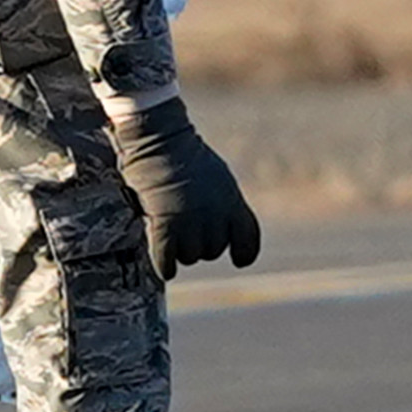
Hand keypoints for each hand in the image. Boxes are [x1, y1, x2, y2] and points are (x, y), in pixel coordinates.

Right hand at [116, 99, 262, 272]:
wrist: (162, 142)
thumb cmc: (187, 156)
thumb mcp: (218, 178)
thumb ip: (223, 204)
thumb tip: (224, 228)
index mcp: (233, 201)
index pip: (249, 237)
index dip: (245, 253)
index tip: (240, 261)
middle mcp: (216, 215)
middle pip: (214, 250)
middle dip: (203, 246)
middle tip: (189, 233)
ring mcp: (190, 221)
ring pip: (191, 256)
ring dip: (182, 252)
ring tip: (173, 236)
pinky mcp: (164, 224)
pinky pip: (167, 258)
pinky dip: (166, 266)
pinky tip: (167, 269)